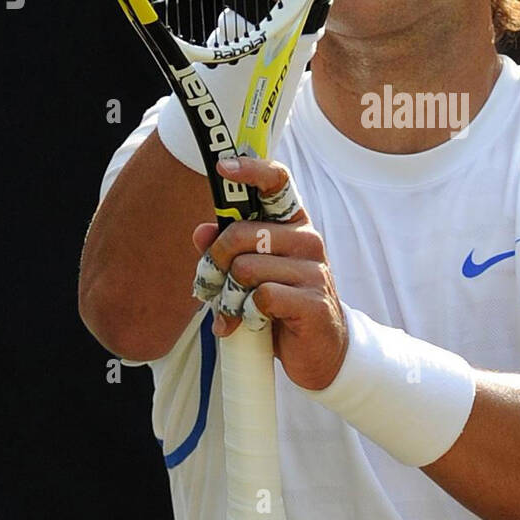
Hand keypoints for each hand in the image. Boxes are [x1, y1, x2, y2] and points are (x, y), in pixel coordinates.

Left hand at [192, 154, 348, 391]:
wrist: (319, 351)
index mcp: (293, 225)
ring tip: (234, 311)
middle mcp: (307, 240)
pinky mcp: (313, 302)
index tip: (223, 168)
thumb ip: (225, 249)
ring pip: (246, 268)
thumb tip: (200, 231)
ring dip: (229, 296)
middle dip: (215, 262)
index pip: (278, 183)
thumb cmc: (280, 305)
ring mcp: (314, 270)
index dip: (251, 170)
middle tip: (210, 284)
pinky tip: (253, 324)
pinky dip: (247, 315)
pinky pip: (262, 297)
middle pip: (242, 234)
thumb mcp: (250, 273)